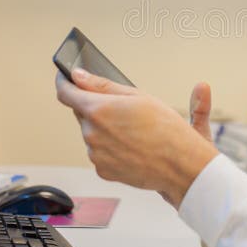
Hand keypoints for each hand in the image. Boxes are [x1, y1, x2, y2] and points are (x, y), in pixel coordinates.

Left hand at [56, 69, 218, 207]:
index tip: (66, 79)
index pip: (66, 93)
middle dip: (97, 109)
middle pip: (83, 114)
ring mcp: (95, 154)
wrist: (181, 165)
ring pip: (93, 134)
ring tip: (135, 132)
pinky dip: (111, 148)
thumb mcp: (138, 96)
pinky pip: (100, 153)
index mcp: (98, 110)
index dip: (65, 83)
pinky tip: (133, 147)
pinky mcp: (102, 171)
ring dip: (106, 130)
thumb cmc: (166, 129)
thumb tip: (78, 76)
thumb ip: (102, 85)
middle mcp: (91, 133)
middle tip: (125, 111)